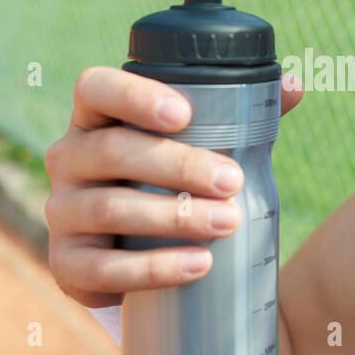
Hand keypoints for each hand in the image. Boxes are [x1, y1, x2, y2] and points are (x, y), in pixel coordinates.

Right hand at [44, 67, 302, 307]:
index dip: (134, 96)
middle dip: (178, 165)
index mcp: (96, 119)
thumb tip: (292, 86)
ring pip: (111, 208)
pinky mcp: (68, 265)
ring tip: (228, 222)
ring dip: (174, 216)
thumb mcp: (198, 146)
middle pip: (113, 151)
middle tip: (231, 180)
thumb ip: (240, 114)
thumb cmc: (168, 184)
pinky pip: (105, 267)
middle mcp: (70, 159)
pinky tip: (198, 265)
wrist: (135, 259)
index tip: (184, 113)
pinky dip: (156, 268)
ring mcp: (62, 212)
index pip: (96, 89)